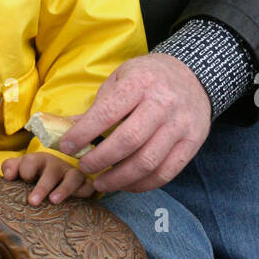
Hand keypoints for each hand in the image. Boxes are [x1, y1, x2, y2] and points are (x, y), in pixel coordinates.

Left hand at [1, 152, 95, 205]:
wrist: (56, 181)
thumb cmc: (34, 176)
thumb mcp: (21, 169)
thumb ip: (10, 168)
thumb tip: (8, 175)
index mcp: (38, 160)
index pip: (31, 161)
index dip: (26, 170)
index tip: (22, 180)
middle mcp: (56, 165)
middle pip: (51, 172)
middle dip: (42, 186)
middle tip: (33, 201)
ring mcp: (71, 174)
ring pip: (73, 177)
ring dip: (64, 188)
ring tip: (54, 201)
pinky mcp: (85, 184)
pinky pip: (88, 186)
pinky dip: (84, 191)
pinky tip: (79, 199)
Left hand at [56, 54, 210, 192]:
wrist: (192, 74)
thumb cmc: (148, 77)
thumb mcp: (120, 79)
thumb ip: (97, 107)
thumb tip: (67, 132)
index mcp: (140, 83)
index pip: (107, 113)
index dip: (83, 134)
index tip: (66, 147)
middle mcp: (163, 103)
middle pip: (128, 141)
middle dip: (100, 160)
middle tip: (83, 167)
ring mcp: (180, 124)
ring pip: (147, 162)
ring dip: (119, 179)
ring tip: (100, 182)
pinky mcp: (192, 142)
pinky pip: (166, 173)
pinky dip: (142, 184)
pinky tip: (126, 184)